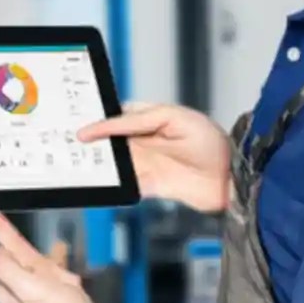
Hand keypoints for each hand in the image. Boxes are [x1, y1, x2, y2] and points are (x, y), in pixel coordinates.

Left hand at [0, 212, 117, 302]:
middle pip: (20, 264)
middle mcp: (20, 301)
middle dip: (34, 256)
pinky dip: (62, 275)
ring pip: (40, 273)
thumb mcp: (31, 289)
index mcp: (9, 294)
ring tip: (65, 260)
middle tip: (52, 253)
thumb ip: (8, 271)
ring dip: (52, 264)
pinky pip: (55, 285)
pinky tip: (72, 276)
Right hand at [77, 101, 231, 212]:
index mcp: (151, 120)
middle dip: (93, 142)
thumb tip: (110, 124)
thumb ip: (140, 119)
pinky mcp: (149, 185)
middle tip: (72, 144)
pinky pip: (123, 185)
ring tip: (79, 163)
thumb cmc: (211, 143)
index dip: (99, 121)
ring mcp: (145, 164)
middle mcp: (144, 141)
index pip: (117, 117)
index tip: (83, 130)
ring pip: (113, 163)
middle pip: (110, 140)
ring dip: (98, 164)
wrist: (231, 178)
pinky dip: (111, 186)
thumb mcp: (175, 118)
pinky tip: (99, 183)